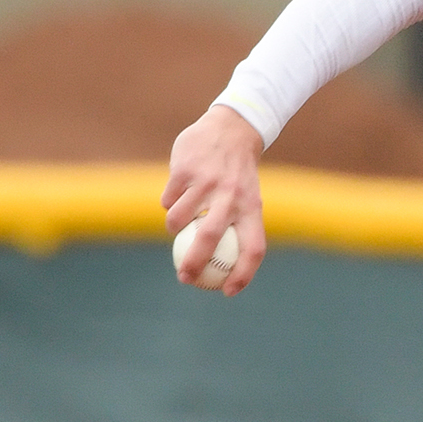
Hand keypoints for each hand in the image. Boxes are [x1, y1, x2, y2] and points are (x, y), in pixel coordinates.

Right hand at [161, 105, 265, 294]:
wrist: (231, 130)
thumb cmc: (239, 175)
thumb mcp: (247, 198)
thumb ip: (237, 227)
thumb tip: (221, 270)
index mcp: (252, 207)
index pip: (254, 248)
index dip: (243, 274)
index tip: (228, 291)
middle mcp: (231, 196)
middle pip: (209, 239)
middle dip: (194, 263)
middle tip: (184, 277)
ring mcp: (206, 183)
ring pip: (179, 219)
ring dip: (174, 227)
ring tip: (179, 222)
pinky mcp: (184, 171)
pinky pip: (168, 200)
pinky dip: (169, 203)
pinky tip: (179, 191)